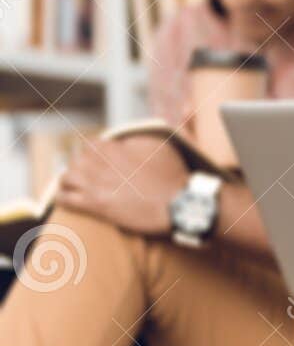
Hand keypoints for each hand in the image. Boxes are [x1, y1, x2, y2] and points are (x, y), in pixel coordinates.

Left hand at [54, 136, 188, 236]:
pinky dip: (64, 198)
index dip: (93, 152)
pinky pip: (65, 199)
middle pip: (75, 159)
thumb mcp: (161, 148)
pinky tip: (69, 200)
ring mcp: (95, 184)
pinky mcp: (95, 205)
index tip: (99, 159)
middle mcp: (100, 163)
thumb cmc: (172, 177)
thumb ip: (138, 141)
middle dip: (80, 166)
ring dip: (69, 181)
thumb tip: (124, 142)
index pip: (90, 143)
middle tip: (88, 174)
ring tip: (75, 186)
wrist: (177, 204)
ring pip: (66, 177)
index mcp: (114, 148)